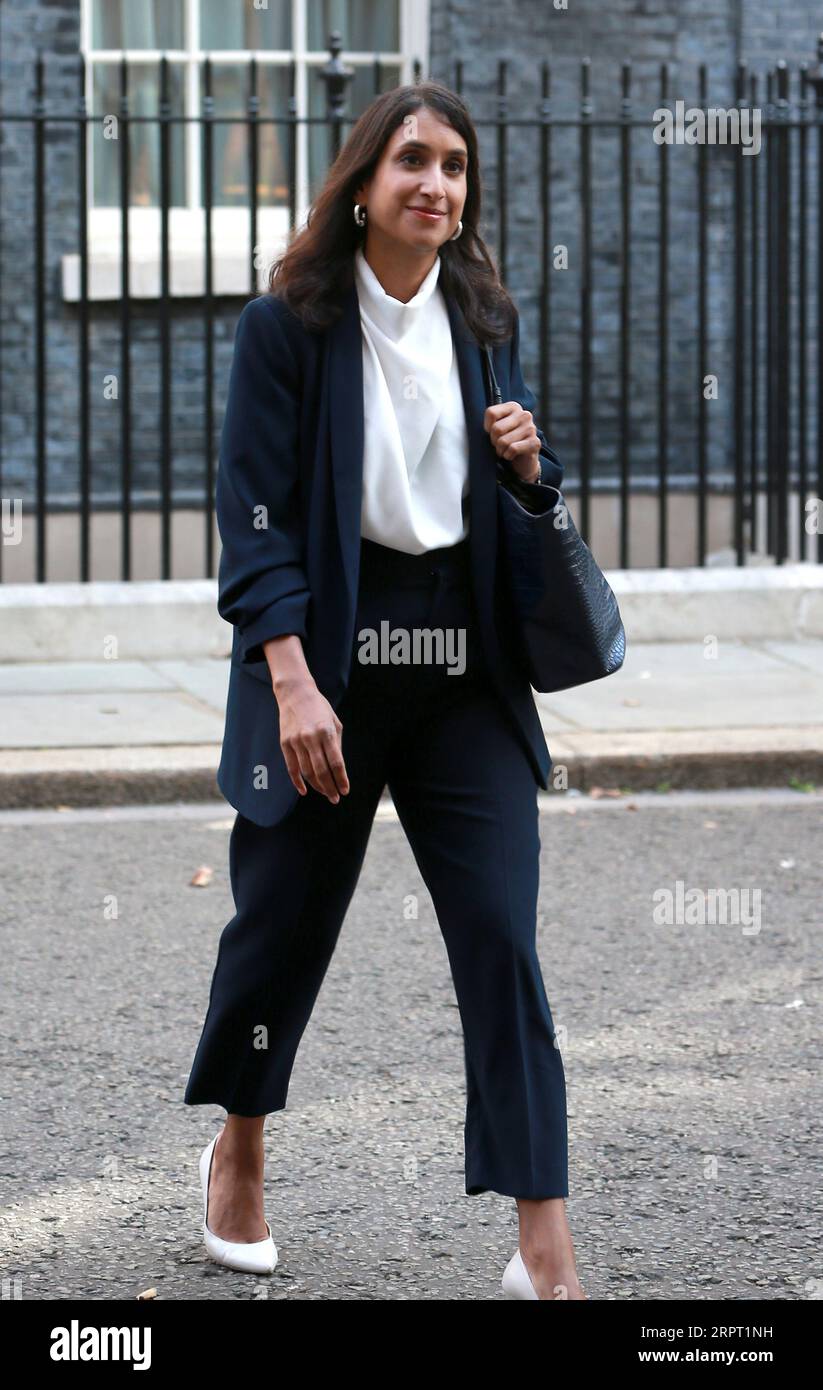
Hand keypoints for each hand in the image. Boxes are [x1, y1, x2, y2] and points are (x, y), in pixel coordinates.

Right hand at [275, 678, 349, 803]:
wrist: (295, 693)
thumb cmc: (320, 708)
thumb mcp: (335, 722)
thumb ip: (337, 745)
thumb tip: (338, 770)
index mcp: (327, 732)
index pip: (336, 762)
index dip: (341, 779)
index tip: (345, 790)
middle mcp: (311, 737)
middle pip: (321, 771)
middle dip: (330, 787)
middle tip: (335, 798)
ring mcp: (296, 741)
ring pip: (307, 772)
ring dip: (317, 786)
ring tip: (325, 793)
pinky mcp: (285, 743)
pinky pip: (291, 768)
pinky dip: (297, 782)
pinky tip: (304, 791)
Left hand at [483, 401, 540, 483]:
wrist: (522, 461)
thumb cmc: (506, 442)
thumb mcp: (496, 428)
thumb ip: (490, 422)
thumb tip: (473, 417)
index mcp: (513, 407)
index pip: (491, 413)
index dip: (487, 427)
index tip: (492, 432)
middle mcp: (524, 415)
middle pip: (496, 428)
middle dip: (494, 441)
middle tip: (499, 444)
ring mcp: (531, 428)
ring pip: (503, 441)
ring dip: (501, 450)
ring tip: (505, 450)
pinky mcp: (535, 442)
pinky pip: (512, 449)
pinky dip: (508, 455)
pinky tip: (511, 455)